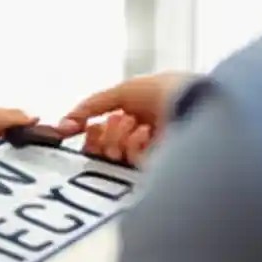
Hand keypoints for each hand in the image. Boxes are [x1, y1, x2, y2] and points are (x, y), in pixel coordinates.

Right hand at [54, 71, 194, 165]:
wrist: (196, 104)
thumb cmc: (167, 91)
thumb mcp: (122, 91)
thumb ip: (91, 106)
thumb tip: (65, 123)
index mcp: (137, 119)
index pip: (100, 135)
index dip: (89, 131)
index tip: (77, 127)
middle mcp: (143, 139)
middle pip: (103, 148)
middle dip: (105, 135)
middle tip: (119, 123)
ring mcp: (152, 156)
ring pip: (114, 155)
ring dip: (120, 136)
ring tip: (138, 126)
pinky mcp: (160, 170)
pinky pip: (130, 162)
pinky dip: (134, 145)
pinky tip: (149, 134)